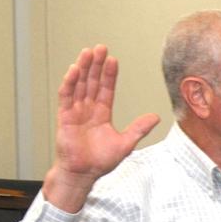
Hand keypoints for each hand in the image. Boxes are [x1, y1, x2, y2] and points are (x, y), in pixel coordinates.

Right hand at [44, 45, 160, 213]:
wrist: (83, 173)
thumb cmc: (101, 161)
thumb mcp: (126, 143)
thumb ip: (139, 128)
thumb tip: (155, 117)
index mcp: (102, 114)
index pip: (106, 89)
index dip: (109, 74)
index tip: (113, 60)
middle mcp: (88, 109)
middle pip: (92, 82)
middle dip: (96, 65)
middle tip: (100, 48)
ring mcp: (75, 112)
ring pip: (79, 85)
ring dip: (83, 69)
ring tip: (87, 53)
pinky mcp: (64, 118)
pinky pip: (66, 97)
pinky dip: (69, 84)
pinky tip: (73, 71)